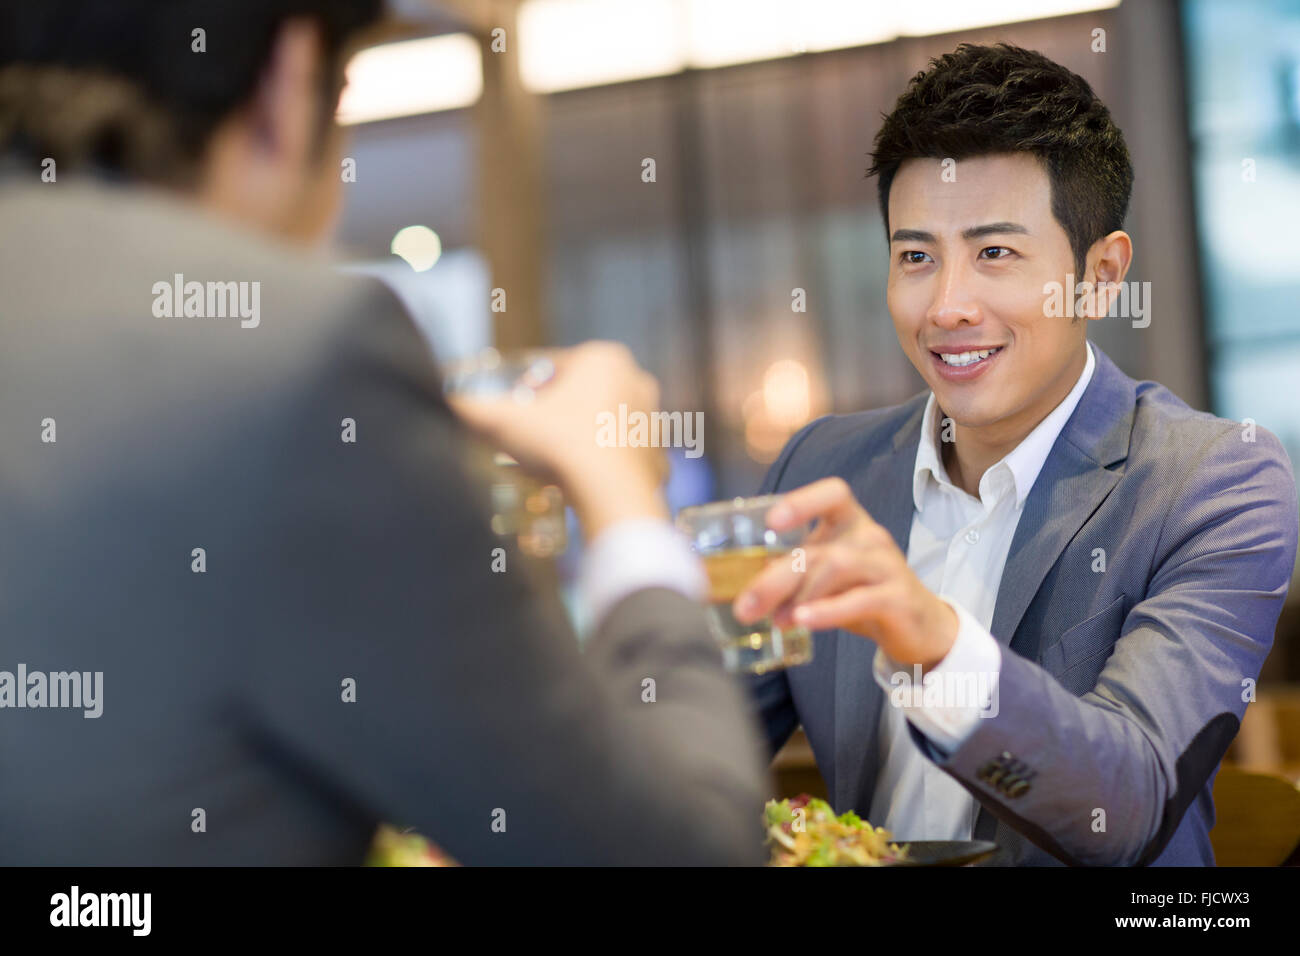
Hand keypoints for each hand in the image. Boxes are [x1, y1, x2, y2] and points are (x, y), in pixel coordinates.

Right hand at [448, 342, 669, 539]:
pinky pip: (621, 458)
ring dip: (579, 439)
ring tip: (551, 463)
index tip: (513, 408)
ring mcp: (652, 420)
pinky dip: (602, 468)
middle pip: (582, 395)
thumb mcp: (503, 423)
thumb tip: (439, 403)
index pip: (555, 366)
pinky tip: (580, 484)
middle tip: (530, 437)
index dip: (527, 388)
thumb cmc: (559, 445)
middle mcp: (636, 380)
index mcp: (604, 358)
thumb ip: (469, 409)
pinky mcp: (659, 456)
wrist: (609, 495)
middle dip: (555, 413)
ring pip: (603, 426)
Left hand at [733, 477, 957, 668]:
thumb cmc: (862, 595)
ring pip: (837, 567)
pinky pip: (859, 600)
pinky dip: (827, 611)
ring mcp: (887, 566)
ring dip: (798, 594)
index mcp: (852, 523)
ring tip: (775, 620)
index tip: (772, 520)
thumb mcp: (825, 579)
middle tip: (745, 606)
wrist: (919, 627)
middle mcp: (871, 537)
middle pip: (819, 548)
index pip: (833, 494)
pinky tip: (802, 622)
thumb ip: (791, 576)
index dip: (802, 501)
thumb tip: (740, 592)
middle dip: (776, 577)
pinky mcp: (897, 598)